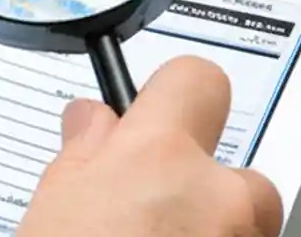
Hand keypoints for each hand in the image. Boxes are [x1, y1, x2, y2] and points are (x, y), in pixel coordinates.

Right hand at [20, 57, 283, 236]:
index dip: (179, 93)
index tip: (161, 109)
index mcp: (158, 158)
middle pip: (237, 168)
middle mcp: (217, 198)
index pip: (198, 78)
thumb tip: (95, 121)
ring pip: (246, 220)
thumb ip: (84, 153)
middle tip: (151, 215)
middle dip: (203, 188)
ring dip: (212, 228)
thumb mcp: (54, 205)